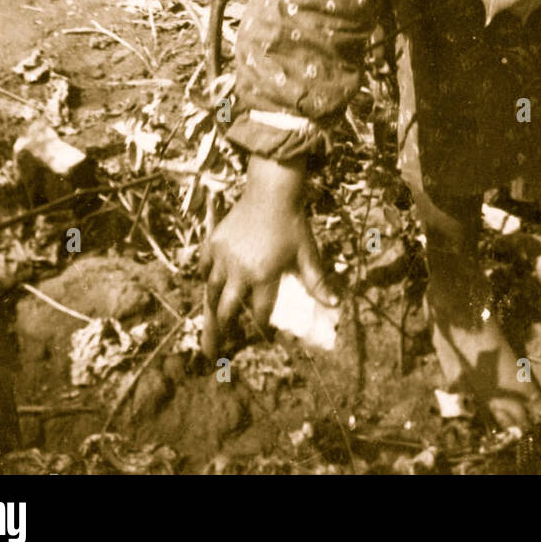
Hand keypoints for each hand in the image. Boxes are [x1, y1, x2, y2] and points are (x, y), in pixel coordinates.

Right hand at [199, 156, 337, 359]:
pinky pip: (204, 268)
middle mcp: (239, 271)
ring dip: (212, 308)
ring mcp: (223, 257)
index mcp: (264, 276)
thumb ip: (317, 281)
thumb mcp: (307, 253)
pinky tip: (210, 285)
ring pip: (211, 291)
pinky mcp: (213, 243)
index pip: (261, 312)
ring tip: (210, 324)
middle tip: (215, 351)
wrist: (272, 190)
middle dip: (222, 332)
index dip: (262, 327)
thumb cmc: (293, 222)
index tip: (264, 336)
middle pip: (226, 310)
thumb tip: (336, 303)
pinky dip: (207, 278)